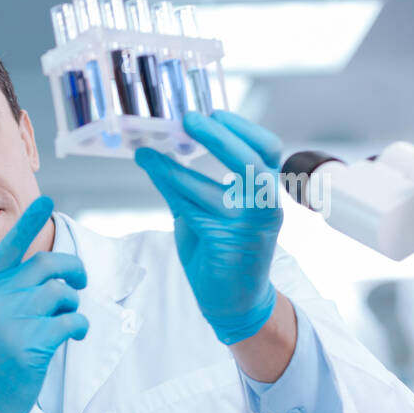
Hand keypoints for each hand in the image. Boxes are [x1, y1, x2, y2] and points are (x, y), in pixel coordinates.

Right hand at [0, 196, 88, 412]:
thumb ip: (10, 292)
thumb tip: (53, 274)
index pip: (10, 246)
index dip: (30, 222)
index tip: (48, 200)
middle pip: (47, 265)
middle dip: (72, 270)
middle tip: (79, 282)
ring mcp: (11, 320)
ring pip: (62, 293)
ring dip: (73, 306)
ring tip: (66, 322)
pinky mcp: (30, 344)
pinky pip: (71, 321)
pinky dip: (80, 327)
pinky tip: (75, 337)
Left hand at [135, 110, 283, 344]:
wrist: (232, 300)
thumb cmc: (220, 252)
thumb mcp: (201, 210)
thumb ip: (184, 184)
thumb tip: (152, 150)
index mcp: (264, 191)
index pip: (266, 148)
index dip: (241, 127)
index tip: (211, 111)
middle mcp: (265, 204)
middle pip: (256, 158)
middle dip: (222, 135)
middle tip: (188, 118)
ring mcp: (252, 224)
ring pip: (212, 185)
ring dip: (176, 166)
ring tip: (148, 149)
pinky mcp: (231, 242)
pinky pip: (196, 207)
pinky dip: (171, 184)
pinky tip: (152, 168)